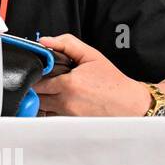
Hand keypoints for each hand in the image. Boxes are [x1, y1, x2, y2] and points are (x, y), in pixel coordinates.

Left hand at [33, 34, 150, 116]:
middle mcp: (66, 101)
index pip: (36, 81)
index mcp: (69, 84)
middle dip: (36, 87)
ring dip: (41, 99)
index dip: (34, 75)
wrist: (130, 104)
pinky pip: (51, 116)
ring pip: (41, 107)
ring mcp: (68, 115)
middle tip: (44, 80)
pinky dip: (50, 109)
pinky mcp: (71, 123)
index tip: (38, 71)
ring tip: (51, 90)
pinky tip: (58, 101)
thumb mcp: (91, 55)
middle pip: (35, 96)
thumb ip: (66, 44)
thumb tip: (45, 41)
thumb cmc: (112, 81)